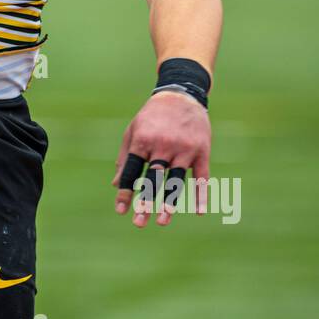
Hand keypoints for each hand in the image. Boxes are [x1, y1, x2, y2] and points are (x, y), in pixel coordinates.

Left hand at [111, 90, 210, 226]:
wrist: (181, 94)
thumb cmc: (152, 116)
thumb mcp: (133, 131)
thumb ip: (124, 157)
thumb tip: (116, 185)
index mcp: (142, 141)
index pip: (132, 171)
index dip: (126, 192)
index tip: (121, 211)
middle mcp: (162, 146)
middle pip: (153, 179)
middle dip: (145, 202)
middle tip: (139, 223)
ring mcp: (183, 149)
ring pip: (175, 180)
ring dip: (169, 202)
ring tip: (162, 221)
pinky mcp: (202, 150)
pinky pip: (202, 176)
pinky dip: (202, 194)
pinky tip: (200, 211)